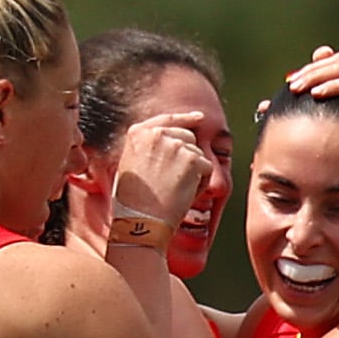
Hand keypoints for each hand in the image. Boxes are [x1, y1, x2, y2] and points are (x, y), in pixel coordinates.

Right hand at [112, 109, 213, 227]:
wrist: (141, 219)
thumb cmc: (133, 201)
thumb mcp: (131, 164)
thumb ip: (149, 147)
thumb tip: (170, 142)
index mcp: (138, 133)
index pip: (167, 119)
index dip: (186, 118)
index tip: (200, 118)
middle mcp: (157, 134)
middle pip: (187, 136)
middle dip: (188, 155)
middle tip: (174, 181)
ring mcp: (175, 145)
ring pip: (198, 154)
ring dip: (193, 172)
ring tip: (175, 191)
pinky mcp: (192, 159)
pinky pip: (206, 168)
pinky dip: (201, 183)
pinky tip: (184, 195)